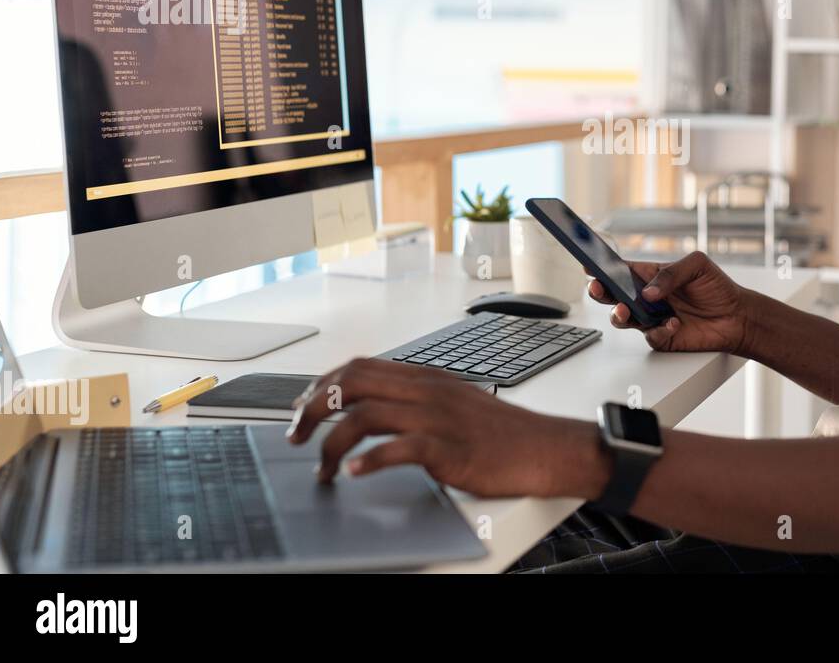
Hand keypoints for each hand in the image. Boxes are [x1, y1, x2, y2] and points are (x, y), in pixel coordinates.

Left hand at [286, 359, 607, 496]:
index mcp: (425, 378)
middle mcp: (426, 391)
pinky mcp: (448, 449)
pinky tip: (355, 472)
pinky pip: (399, 449)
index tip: (303, 407)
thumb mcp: (452, 402)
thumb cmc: (500, 431)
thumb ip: (415, 400)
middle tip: (296, 435)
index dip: (323, 384)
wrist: (542, 447)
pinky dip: (370, 460)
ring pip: (366, 415)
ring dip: (332, 442)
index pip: (359, 366)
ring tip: (322, 467)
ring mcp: (436, 418)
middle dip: (313, 408)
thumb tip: (372, 408)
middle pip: (353, 383)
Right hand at [589, 250, 751, 354]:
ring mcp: (652, 318)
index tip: (590, 265)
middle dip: (600, 291)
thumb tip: (648, 291)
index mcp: (651, 275)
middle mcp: (647, 297)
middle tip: (598, 289)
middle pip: (614, 295)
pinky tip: (674, 323)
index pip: (621, 270)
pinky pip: (650, 336)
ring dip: (619, 314)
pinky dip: (660, 330)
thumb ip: (671, 274)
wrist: (737, 317)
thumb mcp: (698, 266)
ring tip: (625, 310)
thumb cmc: (717, 288)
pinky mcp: (662, 337)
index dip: (603, 267)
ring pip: (623, 318)